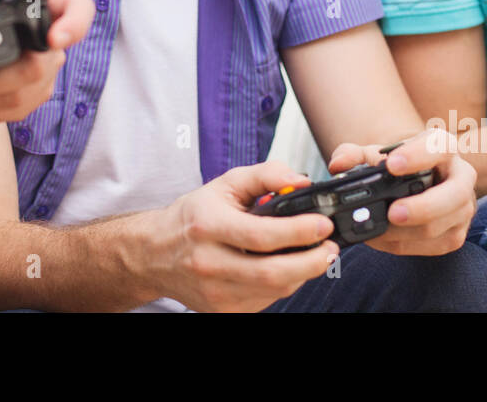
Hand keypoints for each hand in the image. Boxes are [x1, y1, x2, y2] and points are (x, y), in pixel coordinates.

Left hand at [0, 0, 94, 122]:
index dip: (75, 25)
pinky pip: (17, 110)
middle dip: (2, 77)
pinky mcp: (28, 96)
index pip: (79, 9)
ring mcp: (42, 69)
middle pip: (47, 63)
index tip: (52, 39)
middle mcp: (48, 36)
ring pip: (29, 92)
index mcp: (39, 1)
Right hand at [153, 161, 339, 311]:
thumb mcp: (224, 185)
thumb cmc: (193, 216)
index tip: (324, 225)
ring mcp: (214, 292)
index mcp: (208, 226)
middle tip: (331, 248)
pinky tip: (287, 269)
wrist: (154, 254)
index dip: (299, 232)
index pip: (261, 236)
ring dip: (302, 274)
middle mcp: (209, 262)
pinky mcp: (221, 311)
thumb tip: (301, 181)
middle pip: (271, 273)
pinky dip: (283, 285)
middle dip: (311, 262)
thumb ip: (265, 176)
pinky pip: (264, 301)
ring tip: (315, 256)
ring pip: (272, 291)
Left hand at [327, 129, 475, 256]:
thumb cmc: (401, 165)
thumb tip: (337, 165)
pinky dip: (404, 245)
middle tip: (393, 212)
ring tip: (377, 229)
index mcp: (443, 148)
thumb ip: (354, 155)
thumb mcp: (378, 154)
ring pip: (442, 226)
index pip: (439, 147)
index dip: (417, 156)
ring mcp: (463, 209)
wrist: (424, 182)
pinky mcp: (456, 235)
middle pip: (454, 194)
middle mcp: (461, 177)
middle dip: (423, 206)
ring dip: (407, 233)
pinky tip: (382, 239)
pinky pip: (433, 245)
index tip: (392, 164)